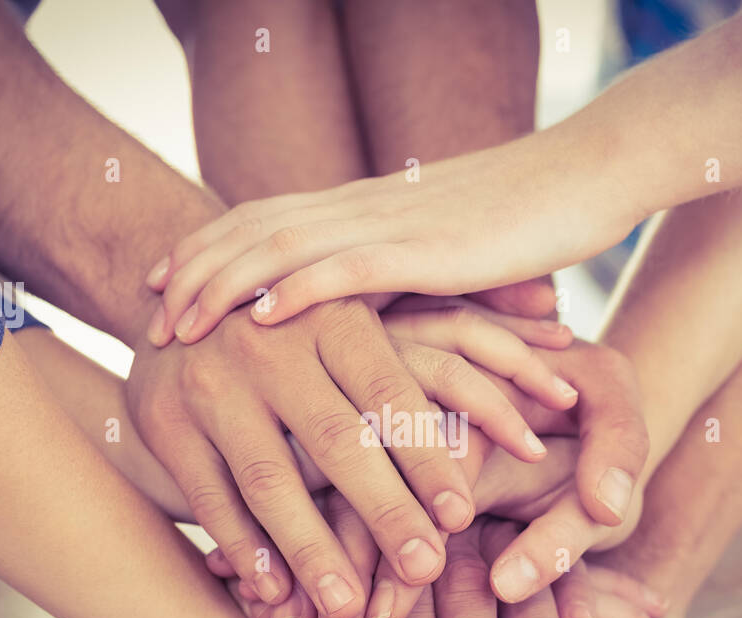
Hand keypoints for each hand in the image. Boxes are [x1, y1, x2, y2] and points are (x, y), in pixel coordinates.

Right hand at [125, 298, 572, 617]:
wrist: (185, 294)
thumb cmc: (314, 316)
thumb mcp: (379, 302)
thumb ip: (465, 317)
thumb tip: (562, 316)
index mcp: (336, 314)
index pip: (396, 391)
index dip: (432, 456)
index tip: (464, 516)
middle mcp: (272, 342)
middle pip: (339, 443)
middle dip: (386, 515)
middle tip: (426, 572)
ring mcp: (213, 382)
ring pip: (272, 481)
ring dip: (314, 551)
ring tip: (352, 608)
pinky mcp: (163, 420)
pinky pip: (210, 496)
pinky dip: (245, 548)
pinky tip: (276, 594)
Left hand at [143, 126, 630, 338]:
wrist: (592, 172)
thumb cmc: (530, 217)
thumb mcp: (450, 245)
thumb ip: (404, 268)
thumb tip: (373, 309)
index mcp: (367, 205)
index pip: (267, 216)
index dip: (210, 247)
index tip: (167, 283)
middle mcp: (366, 207)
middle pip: (256, 228)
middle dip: (195, 269)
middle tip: (149, 311)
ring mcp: (395, 223)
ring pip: (285, 247)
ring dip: (224, 285)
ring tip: (178, 323)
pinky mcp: (433, 248)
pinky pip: (350, 268)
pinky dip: (297, 292)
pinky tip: (259, 320)